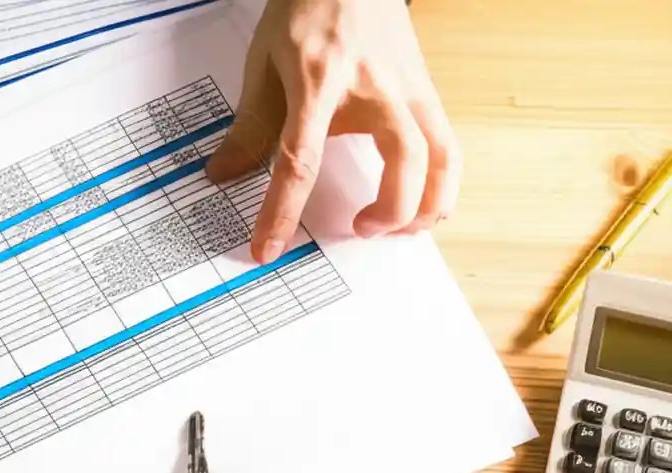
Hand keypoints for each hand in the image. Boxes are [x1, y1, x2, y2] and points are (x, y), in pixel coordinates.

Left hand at [206, 0, 460, 263]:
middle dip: (389, 210)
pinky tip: (424, 203)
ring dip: (428, 204)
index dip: (282, 211)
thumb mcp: (264, 62)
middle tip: (358, 230)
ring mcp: (410, 88)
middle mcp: (375, 88)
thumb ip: (248, 125)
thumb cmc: (307, 10)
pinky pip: (448, 144)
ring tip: (399, 228)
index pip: (302, 160)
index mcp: (321, 81)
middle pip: (404, 160)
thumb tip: (223, 174)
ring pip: (442, 156)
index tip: (267, 249)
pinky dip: (443, 182)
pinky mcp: (428, 90)